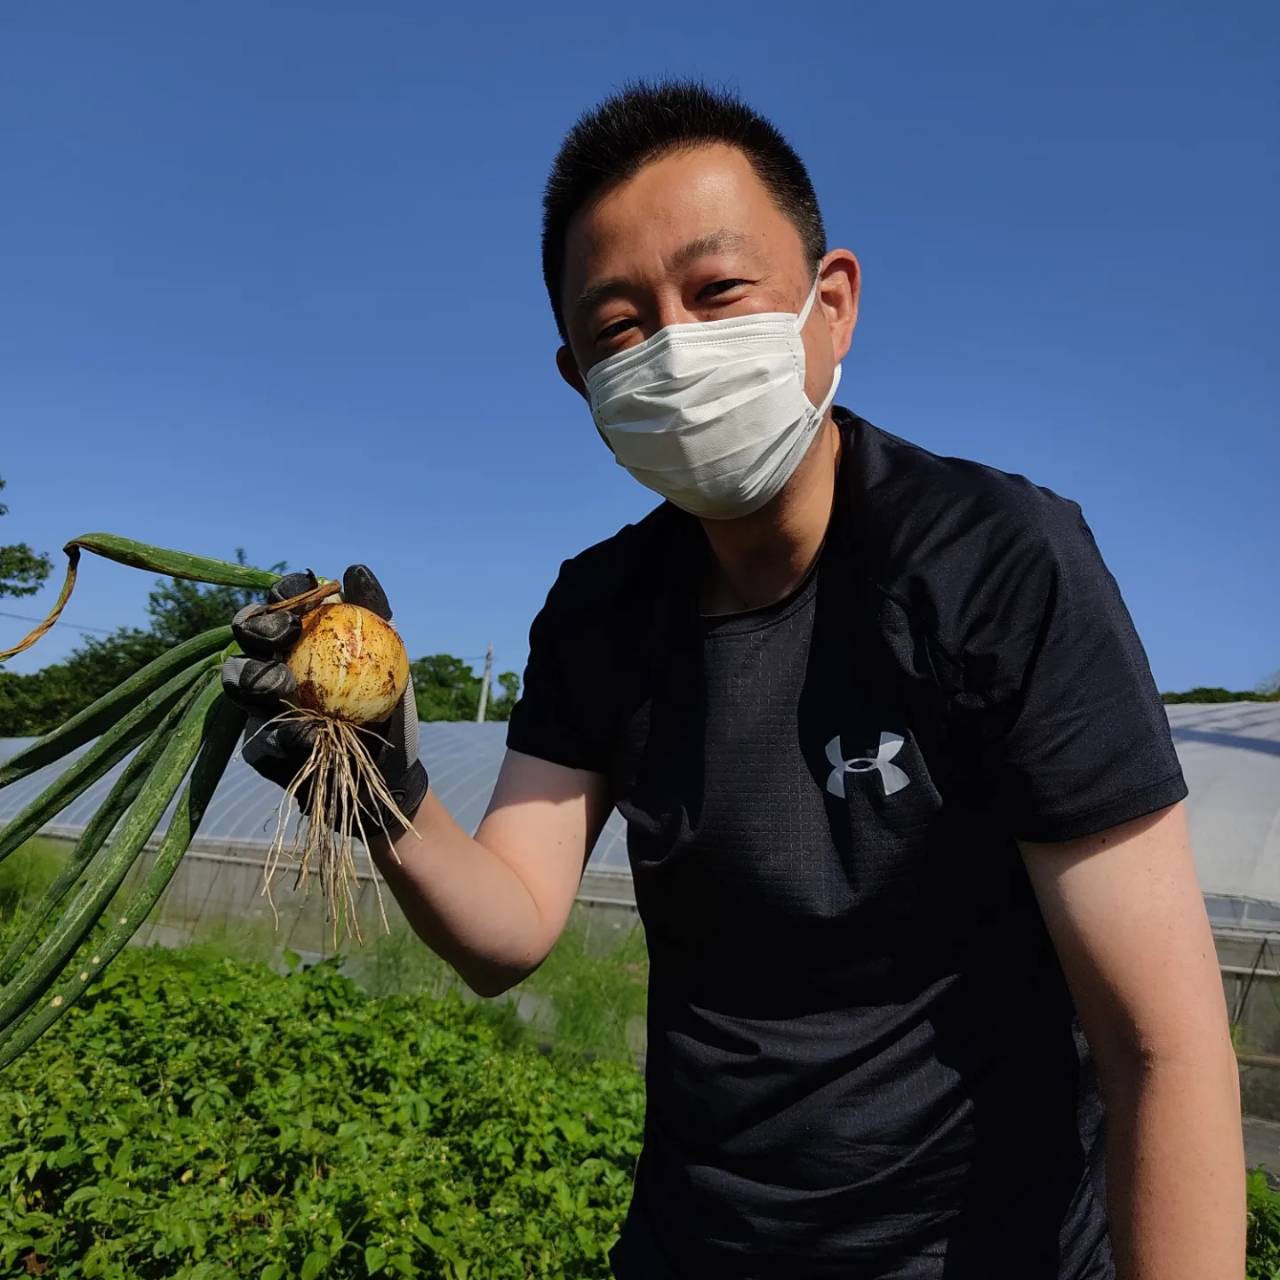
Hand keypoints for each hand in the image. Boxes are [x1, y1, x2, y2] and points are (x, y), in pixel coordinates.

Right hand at [220, 564, 427, 833]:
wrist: (389, 766)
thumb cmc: (385, 701)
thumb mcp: (390, 657)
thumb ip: (374, 612)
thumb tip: (355, 570)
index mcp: (299, 634)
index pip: (281, 601)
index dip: (283, 595)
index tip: (303, 603)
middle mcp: (270, 662)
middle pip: (245, 633)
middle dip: (257, 627)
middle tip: (284, 634)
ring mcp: (257, 704)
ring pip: (235, 680)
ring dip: (255, 677)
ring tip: (284, 686)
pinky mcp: (259, 746)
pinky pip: (259, 737)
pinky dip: (283, 734)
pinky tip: (307, 734)